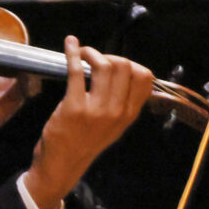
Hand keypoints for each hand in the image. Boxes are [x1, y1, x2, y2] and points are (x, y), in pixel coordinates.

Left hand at [25, 37, 152, 208]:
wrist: (62, 163)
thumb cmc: (85, 141)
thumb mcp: (114, 126)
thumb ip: (122, 104)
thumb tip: (122, 74)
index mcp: (130, 114)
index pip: (145, 78)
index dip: (130, 64)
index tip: (114, 65)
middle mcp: (117, 110)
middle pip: (125, 66)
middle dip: (109, 56)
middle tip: (93, 59)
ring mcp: (97, 109)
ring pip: (105, 65)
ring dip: (92, 53)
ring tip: (82, 53)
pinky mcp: (73, 106)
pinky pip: (75, 71)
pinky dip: (72, 53)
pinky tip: (70, 44)